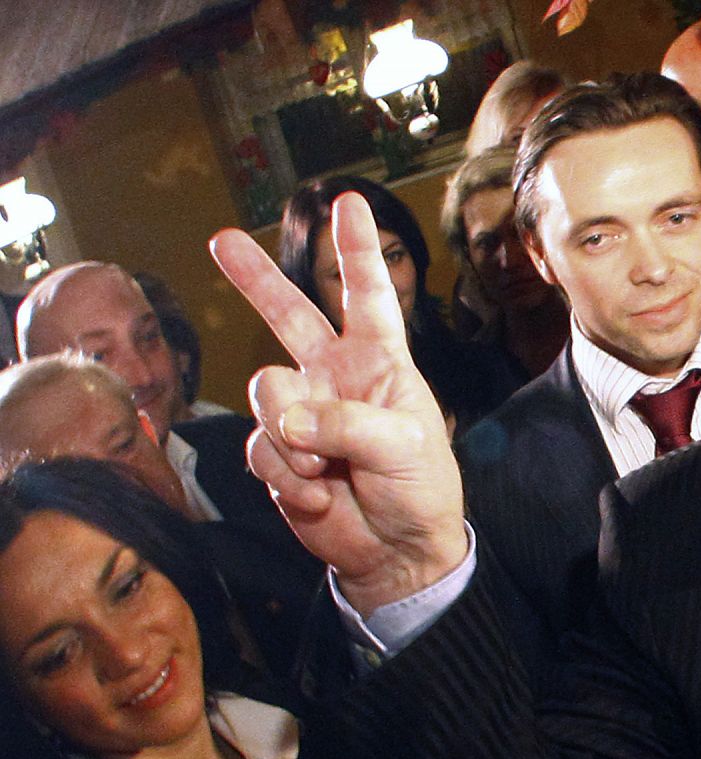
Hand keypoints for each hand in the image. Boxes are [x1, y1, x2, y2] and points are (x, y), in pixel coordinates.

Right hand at [209, 194, 466, 614]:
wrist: (398, 553)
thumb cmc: (420, 491)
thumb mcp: (403, 447)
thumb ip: (346, 423)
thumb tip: (289, 418)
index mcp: (380, 364)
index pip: (369, 298)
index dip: (358, 251)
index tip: (350, 202)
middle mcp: (336, 378)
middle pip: (288, 316)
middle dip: (255, 278)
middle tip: (221, 238)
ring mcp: (302, 414)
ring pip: (265, 394)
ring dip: (292, 437)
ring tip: (327, 469)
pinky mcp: (278, 453)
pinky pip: (260, 448)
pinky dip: (286, 475)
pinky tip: (318, 494)